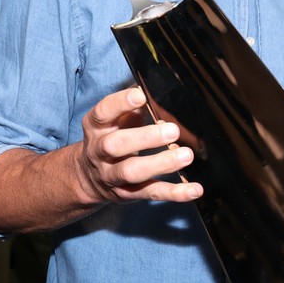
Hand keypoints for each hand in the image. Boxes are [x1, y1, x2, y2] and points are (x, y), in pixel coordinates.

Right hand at [73, 86, 202, 204]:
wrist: (88, 178)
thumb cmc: (112, 137)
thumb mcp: (115, 120)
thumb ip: (133, 106)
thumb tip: (155, 89)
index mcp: (96, 127)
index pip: (103, 113)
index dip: (120, 103)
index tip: (141, 95)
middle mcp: (100, 152)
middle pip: (115, 145)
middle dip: (144, 137)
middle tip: (172, 130)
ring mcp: (112, 175)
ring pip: (132, 171)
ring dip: (161, 164)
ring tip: (186, 155)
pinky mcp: (128, 193)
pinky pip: (151, 193)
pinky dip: (175, 193)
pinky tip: (195, 189)